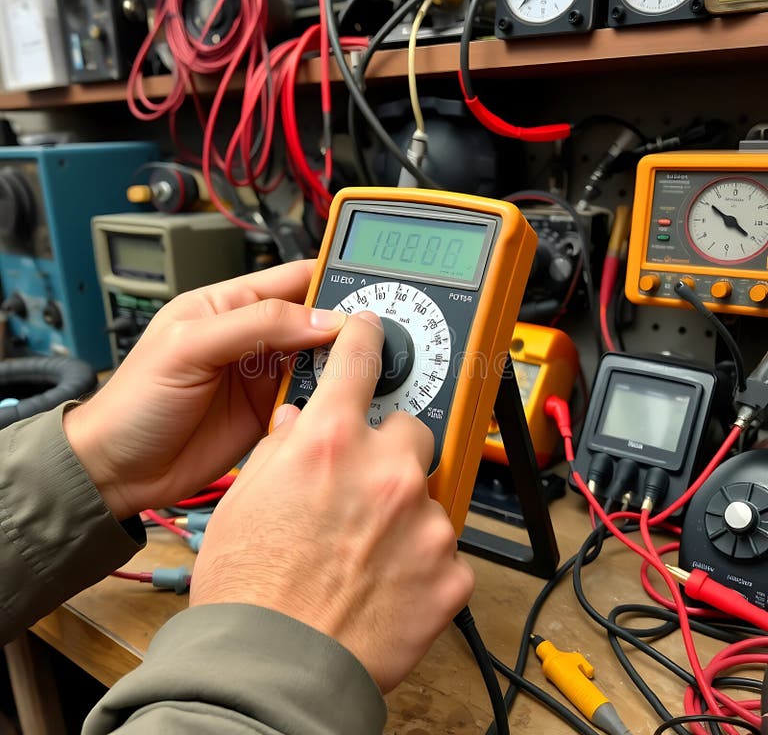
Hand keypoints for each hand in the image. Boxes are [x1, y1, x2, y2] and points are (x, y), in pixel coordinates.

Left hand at [64, 260, 346, 519]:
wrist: (118, 471)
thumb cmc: (134, 402)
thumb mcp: (189, 347)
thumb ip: (255, 326)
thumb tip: (322, 320)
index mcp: (229, 306)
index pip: (292, 279)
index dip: (330, 278)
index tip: (367, 290)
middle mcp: (252, 339)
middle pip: (314, 320)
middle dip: (344, 325)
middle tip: (377, 333)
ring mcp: (262, 378)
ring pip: (319, 362)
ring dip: (340, 365)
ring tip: (366, 369)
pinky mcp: (269, 414)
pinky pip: (310, 401)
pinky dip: (328, 401)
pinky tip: (341, 401)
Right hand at [190, 311, 474, 692]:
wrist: (271, 671)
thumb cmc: (249, 588)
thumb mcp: (245, 498)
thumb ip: (282, 447)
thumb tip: (300, 423)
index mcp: (330, 442)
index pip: (358, 359)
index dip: (364, 337)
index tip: (373, 330)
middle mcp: (385, 471)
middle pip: (411, 430)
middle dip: (390, 448)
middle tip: (362, 485)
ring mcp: (424, 522)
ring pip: (427, 491)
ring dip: (404, 508)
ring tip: (366, 546)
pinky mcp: (450, 572)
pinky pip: (443, 546)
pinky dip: (422, 556)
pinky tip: (387, 579)